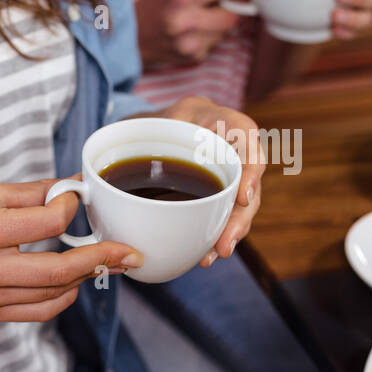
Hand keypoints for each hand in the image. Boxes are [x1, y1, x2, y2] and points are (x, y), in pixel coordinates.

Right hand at [0, 179, 142, 321]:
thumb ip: (29, 193)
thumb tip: (72, 185)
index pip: (46, 223)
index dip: (70, 208)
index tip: (75, 196)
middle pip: (60, 270)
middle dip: (101, 258)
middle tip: (129, 251)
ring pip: (54, 295)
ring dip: (86, 278)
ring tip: (107, 263)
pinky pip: (37, 311)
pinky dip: (62, 297)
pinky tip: (76, 282)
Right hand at [135, 0, 245, 68]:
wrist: (131, 38)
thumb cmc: (155, 2)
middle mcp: (184, 21)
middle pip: (235, 11)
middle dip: (230, 3)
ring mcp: (190, 43)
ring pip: (229, 28)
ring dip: (222, 19)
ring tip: (201, 14)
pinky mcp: (193, 57)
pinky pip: (218, 42)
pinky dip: (211, 33)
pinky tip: (194, 30)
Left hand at [163, 96, 266, 266]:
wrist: (166, 130)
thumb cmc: (161, 121)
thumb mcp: (154, 118)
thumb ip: (148, 132)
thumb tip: (122, 150)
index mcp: (221, 119)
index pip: (244, 134)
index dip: (249, 167)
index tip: (242, 198)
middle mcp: (235, 145)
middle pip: (249, 180)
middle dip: (239, 215)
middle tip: (224, 244)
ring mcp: (234, 170)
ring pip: (243, 202)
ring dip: (231, 230)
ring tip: (217, 253)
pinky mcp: (225, 191)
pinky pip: (228, 212)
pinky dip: (218, 232)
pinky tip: (206, 254)